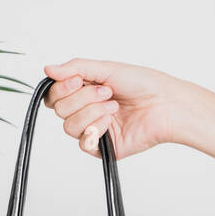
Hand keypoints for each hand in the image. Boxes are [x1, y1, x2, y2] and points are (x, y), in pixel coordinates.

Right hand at [42, 58, 190, 157]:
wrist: (166, 105)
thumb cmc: (143, 84)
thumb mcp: (106, 69)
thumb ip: (75, 68)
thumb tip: (48, 69)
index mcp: (84, 91)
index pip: (54, 95)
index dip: (61, 88)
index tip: (78, 81)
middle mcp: (86, 110)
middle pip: (59, 110)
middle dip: (82, 98)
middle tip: (107, 92)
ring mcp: (93, 129)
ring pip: (69, 126)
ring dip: (91, 112)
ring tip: (114, 106)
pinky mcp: (102, 147)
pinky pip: (83, 142)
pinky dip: (96, 129)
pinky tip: (111, 122)